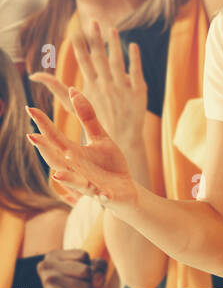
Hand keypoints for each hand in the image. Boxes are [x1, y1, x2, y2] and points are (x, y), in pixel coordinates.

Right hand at [27, 87, 139, 208]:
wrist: (127, 190)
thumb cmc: (109, 165)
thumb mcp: (100, 138)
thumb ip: (87, 117)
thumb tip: (74, 90)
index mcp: (74, 155)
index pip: (55, 138)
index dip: (43, 125)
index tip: (31, 108)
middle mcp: (78, 171)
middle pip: (58, 161)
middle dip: (46, 151)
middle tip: (32, 137)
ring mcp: (91, 185)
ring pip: (76, 182)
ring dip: (68, 179)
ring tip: (58, 174)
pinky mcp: (107, 195)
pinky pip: (103, 197)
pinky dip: (102, 195)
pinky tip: (102, 193)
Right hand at [32, 22, 147, 153]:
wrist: (122, 136)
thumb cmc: (93, 118)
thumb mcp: (71, 105)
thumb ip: (55, 87)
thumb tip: (34, 75)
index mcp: (90, 86)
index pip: (83, 62)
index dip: (79, 47)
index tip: (76, 32)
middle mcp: (105, 85)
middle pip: (99, 58)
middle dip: (96, 39)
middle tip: (93, 21)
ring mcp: (122, 87)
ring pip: (118, 62)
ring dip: (114, 45)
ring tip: (112, 28)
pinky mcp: (138, 91)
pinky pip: (137, 72)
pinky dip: (135, 59)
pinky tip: (133, 45)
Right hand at [37, 249, 108, 287]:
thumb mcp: (97, 271)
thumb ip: (100, 269)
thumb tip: (97, 278)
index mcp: (53, 256)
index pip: (83, 256)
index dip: (90, 268)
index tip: (80, 277)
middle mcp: (45, 267)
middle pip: (86, 270)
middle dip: (90, 283)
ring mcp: (47, 285)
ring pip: (86, 286)